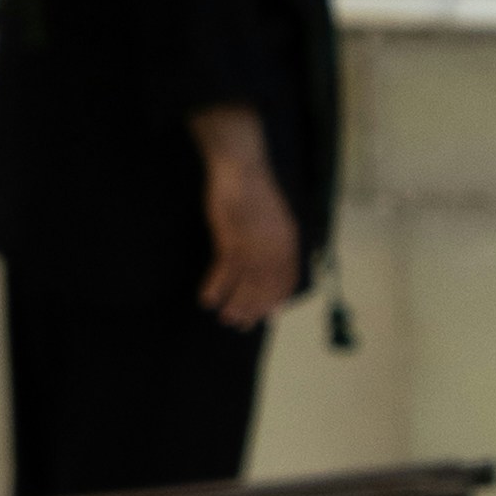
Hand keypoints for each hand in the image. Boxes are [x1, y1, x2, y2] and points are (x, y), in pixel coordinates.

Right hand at [201, 145, 300, 329]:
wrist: (242, 170)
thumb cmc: (256, 191)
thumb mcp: (276, 219)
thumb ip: (276, 242)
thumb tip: (274, 262)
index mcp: (288, 242)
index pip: (287, 280)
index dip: (278, 300)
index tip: (269, 315)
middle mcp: (274, 249)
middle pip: (266, 289)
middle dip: (254, 310)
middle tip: (241, 324)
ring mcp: (253, 247)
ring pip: (246, 286)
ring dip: (235, 305)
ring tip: (225, 318)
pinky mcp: (232, 242)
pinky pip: (224, 274)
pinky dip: (215, 288)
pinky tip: (207, 299)